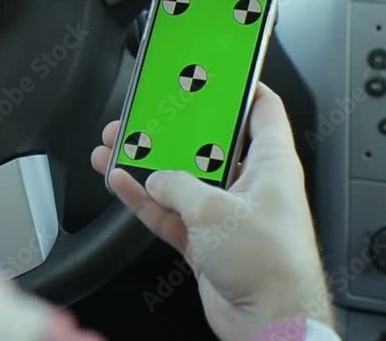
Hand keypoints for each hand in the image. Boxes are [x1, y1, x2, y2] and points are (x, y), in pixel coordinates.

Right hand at [91, 84, 332, 340]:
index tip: (216, 70)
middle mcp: (248, 186)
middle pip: (205, 144)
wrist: (268, 321)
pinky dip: (143, 198)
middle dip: (170, 129)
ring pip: (178, 178)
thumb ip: (178, 185)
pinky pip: (167, 210)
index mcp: (270, 165)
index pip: (262, 110)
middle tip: (143, 113)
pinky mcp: (204, 240)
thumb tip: (156, 177)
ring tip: (115, 145)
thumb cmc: (270, 265)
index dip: (241, 86)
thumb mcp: (216, 209)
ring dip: (146, 164)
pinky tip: (119, 181)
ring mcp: (224, 214)